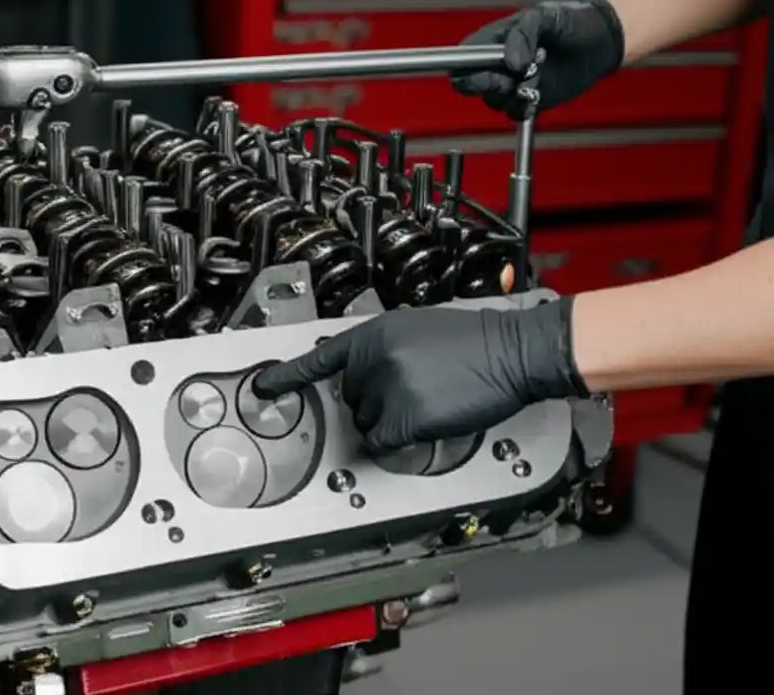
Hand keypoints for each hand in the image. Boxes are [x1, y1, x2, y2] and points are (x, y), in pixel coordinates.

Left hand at [251, 299, 587, 450]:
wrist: (511, 351)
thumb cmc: (474, 342)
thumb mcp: (416, 330)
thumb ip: (384, 350)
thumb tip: (366, 374)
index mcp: (373, 333)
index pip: (321, 358)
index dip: (288, 376)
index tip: (262, 388)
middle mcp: (374, 358)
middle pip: (349, 399)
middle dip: (373, 403)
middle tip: (412, 392)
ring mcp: (388, 387)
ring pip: (366, 422)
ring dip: (389, 422)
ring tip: (426, 401)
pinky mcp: (405, 416)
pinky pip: (383, 442)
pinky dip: (396, 443)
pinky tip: (421, 426)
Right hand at [451, 0, 624, 118]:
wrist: (601, 40)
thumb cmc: (572, 20)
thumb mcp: (545, 16)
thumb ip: (523, 34)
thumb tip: (510, 63)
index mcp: (490, 41)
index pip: (461, 62)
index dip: (468, 70)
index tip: (491, 69)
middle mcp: (496, 65)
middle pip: (472, 86)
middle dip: (492, 83)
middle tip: (516, 74)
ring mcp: (510, 84)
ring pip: (494, 101)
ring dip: (514, 93)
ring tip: (537, 75)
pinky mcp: (526, 100)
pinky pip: (514, 113)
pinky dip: (524, 107)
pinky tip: (539, 92)